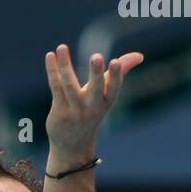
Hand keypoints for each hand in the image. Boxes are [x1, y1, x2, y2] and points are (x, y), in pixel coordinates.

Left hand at [44, 43, 143, 162]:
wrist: (72, 145)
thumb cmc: (92, 112)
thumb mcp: (107, 95)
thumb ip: (121, 72)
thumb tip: (140, 56)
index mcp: (106, 102)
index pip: (113, 88)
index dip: (116, 76)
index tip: (116, 61)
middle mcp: (92, 107)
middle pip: (95, 89)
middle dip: (97, 73)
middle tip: (96, 56)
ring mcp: (75, 110)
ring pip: (69, 85)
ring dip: (65, 65)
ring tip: (62, 47)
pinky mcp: (59, 111)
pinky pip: (56, 88)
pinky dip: (53, 71)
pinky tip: (50, 56)